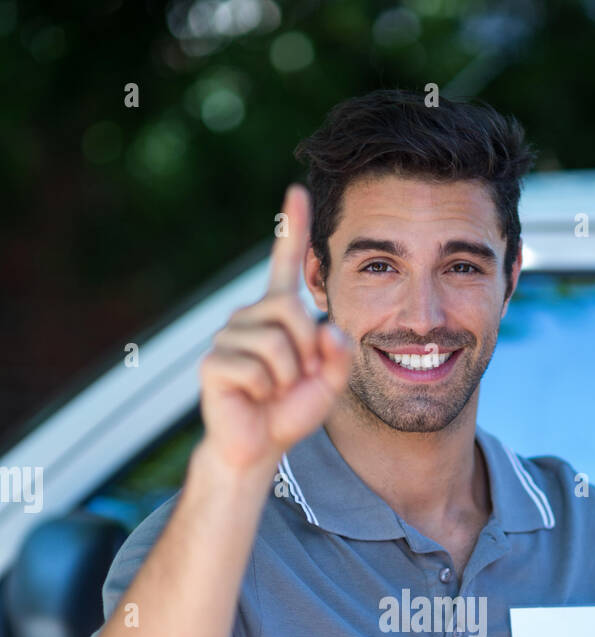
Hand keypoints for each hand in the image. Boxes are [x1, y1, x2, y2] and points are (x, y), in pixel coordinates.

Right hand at [199, 183, 352, 472]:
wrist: (258, 446)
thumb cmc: (290, 409)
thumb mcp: (329, 381)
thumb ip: (339, 353)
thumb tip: (327, 328)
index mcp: (277, 313)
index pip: (285, 264)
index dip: (292, 229)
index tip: (298, 190)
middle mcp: (248, 316)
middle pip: (293, 311)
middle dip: (307, 351)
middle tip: (295, 377)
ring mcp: (227, 337)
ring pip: (277, 343)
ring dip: (288, 376)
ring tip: (272, 389)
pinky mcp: (213, 363)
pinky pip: (256, 368)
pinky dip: (266, 390)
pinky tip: (254, 397)